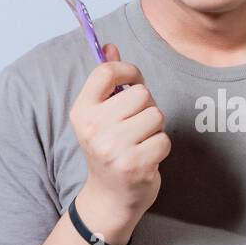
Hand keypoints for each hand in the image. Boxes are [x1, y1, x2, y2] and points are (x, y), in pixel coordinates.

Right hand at [70, 43, 171, 242]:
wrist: (110, 198)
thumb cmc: (109, 149)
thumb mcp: (100, 116)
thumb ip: (106, 81)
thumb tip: (110, 46)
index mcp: (81, 112)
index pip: (105, 72)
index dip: (128, 70)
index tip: (133, 81)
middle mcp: (93, 129)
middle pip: (141, 94)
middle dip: (146, 108)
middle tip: (136, 126)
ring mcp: (114, 149)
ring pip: (156, 116)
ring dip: (155, 128)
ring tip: (140, 142)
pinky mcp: (136, 165)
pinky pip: (164, 139)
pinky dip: (161, 147)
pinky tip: (147, 158)